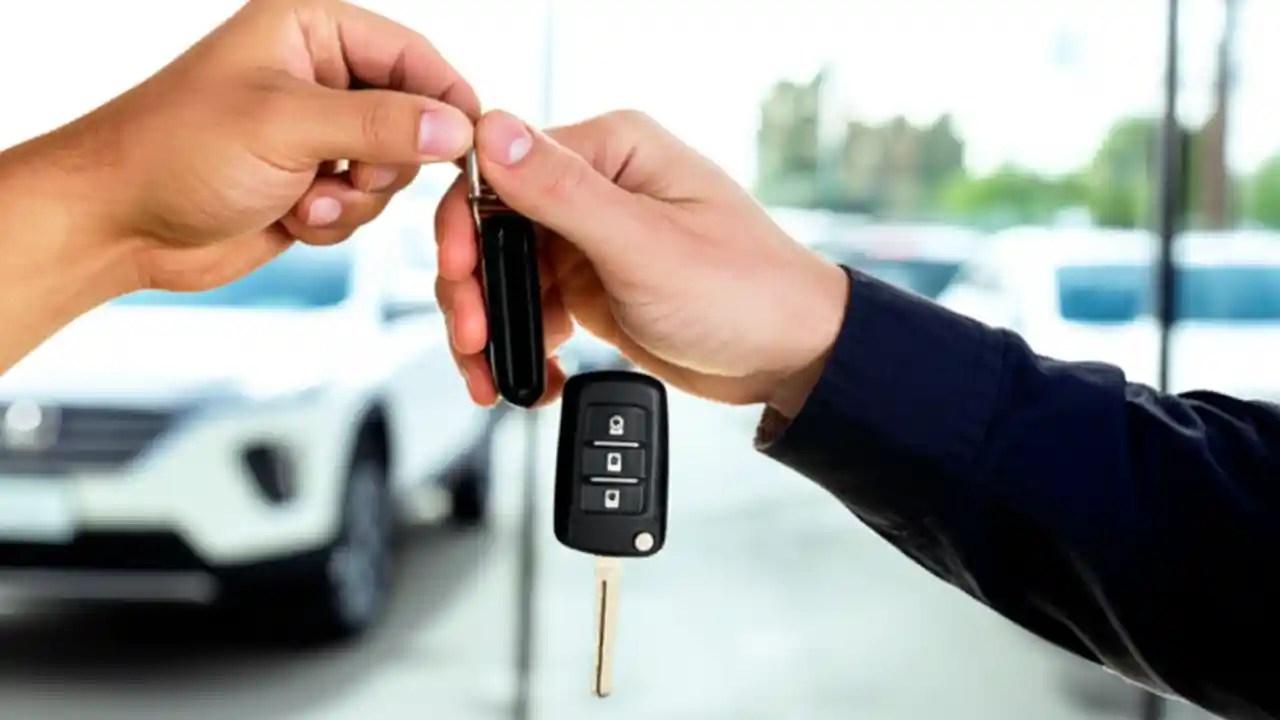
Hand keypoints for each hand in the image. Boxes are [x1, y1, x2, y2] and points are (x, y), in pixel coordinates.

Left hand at [19, 0, 476, 291]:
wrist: (119, 223)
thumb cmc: (175, 150)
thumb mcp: (287, 125)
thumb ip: (380, 123)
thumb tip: (455, 127)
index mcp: (312, 31)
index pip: (412, 55)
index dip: (445, 100)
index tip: (468, 145)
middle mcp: (320, 78)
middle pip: (412, 119)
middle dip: (386, 162)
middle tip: (349, 176)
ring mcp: (317, 135)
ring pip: (391, 172)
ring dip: (355, 200)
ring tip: (303, 200)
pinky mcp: (312, 184)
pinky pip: (363, 208)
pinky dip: (335, 222)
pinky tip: (288, 217)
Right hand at [435, 110, 848, 416]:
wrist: (792, 360)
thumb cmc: (748, 292)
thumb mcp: (646, 245)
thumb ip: (563, 193)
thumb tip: (492, 132)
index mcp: (613, 150)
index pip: (502, 167)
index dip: (466, 226)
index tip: (460, 277)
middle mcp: (597, 185)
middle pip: (494, 225)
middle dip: (475, 288)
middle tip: (475, 340)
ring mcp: (593, 237)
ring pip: (506, 273)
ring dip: (493, 324)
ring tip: (496, 373)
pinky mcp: (594, 283)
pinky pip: (534, 307)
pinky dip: (523, 343)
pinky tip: (536, 373)